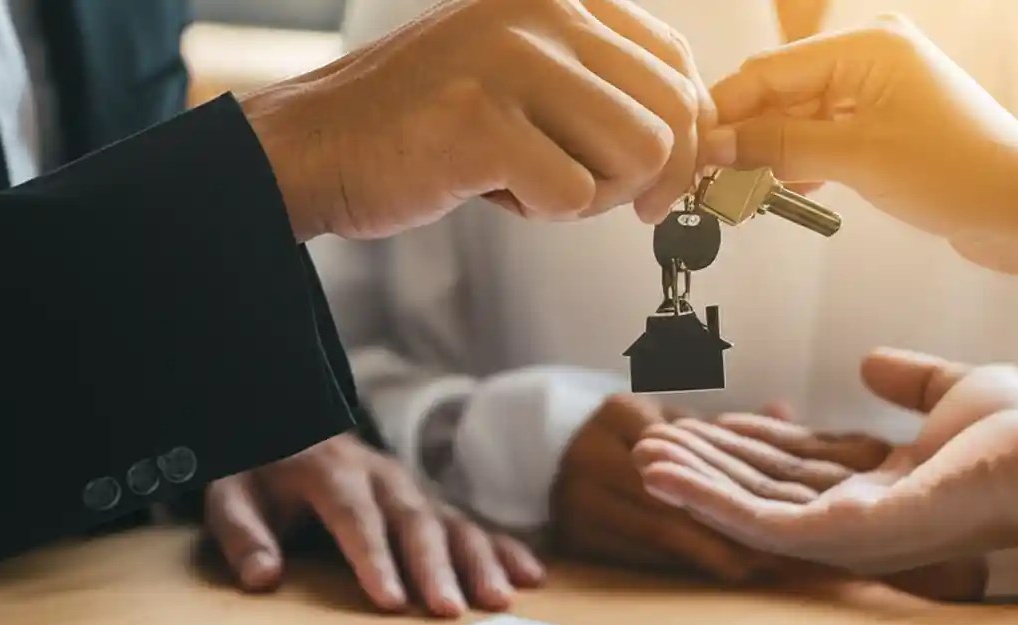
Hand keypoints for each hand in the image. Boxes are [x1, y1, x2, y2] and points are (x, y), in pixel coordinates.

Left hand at [204, 434, 543, 616]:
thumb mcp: (230, 496)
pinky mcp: (429, 501)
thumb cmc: (260, 472)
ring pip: (451, 521)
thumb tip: (263, 577)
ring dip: (478, 560)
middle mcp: (381, 476)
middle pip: (413, 521)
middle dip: (434, 567)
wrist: (288, 427)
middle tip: (448, 609)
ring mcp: (411, 487)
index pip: (355, 517)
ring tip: (499, 599)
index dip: (372, 557)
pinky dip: (502, 547)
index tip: (389, 599)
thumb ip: (243, 535)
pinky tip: (529, 575)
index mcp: (331, 471)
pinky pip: (471, 523)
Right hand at [244, 0, 711, 239]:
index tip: (658, 176)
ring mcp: (510, 62)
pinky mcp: (481, 122)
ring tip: (533, 183)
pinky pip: (574, 196)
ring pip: (638, 155)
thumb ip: (604, 87)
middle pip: (673, 113)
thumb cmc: (428, 121)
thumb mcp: (525, 73)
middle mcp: (543, 11)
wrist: (319, 144)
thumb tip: (699, 142)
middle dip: (650, 177)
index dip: (685, 133)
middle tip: (604, 200)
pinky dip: (540, 212)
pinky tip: (490, 189)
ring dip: (596, 194)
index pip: (677, 62)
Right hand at [553, 395, 784, 582]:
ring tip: (755, 567)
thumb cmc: (642, 443)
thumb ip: (727, 425)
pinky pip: (636, 554)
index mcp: (619, 411)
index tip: (777, 503)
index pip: (683, 452)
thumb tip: (783, 406)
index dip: (729, 478)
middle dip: (725, 524)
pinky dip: (680, 564)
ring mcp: (573, 494)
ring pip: (656, 529)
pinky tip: (715, 572)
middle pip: (671, 494)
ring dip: (709, 551)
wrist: (566, 462)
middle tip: (773, 550)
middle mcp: (588, 450)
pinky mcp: (571, 533)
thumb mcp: (678, 423)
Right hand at [633, 348, 1017, 579]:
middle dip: (706, 465)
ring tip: (643, 458)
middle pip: (763, 486)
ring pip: (748, 506)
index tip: (704, 420)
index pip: (796, 462)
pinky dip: (703, 497)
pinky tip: (663, 473)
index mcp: (880, 483)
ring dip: (692, 482)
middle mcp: (855, 513)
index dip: (747, 440)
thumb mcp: (953, 389)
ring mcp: (843, 529)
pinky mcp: (834, 536)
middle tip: (652, 444)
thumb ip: (908, 379)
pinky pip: (754, 521)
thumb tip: (869, 363)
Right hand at [705, 15, 1017, 242]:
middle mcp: (868, 58)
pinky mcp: (880, 125)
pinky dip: (797, 163)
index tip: (689, 151)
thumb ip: (777, 148)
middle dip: (743, 137)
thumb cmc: (958, 173)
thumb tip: (714, 147)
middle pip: (778, 93)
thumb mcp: (854, 158)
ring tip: (739, 195)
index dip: (723, 112)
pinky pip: (820, 137)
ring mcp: (875, 92)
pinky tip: (779, 192)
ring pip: (795, 119)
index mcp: (865, 45)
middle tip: (707, 182)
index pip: (767, 71)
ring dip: (768, 155)